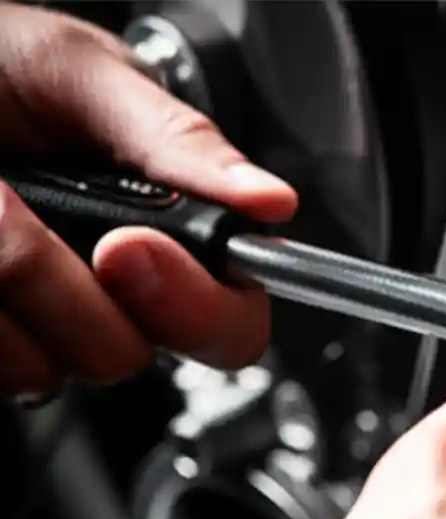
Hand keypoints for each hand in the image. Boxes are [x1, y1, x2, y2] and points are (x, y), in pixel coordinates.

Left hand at [0, 2, 296, 396]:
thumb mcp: (85, 76)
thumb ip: (181, 141)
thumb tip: (270, 201)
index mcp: (172, 236)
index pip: (231, 321)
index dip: (198, 307)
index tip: (130, 248)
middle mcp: (112, 293)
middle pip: (130, 354)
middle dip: (71, 288)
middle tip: (22, 210)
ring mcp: (42, 322)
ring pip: (50, 367)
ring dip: (9, 279)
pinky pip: (1, 367)